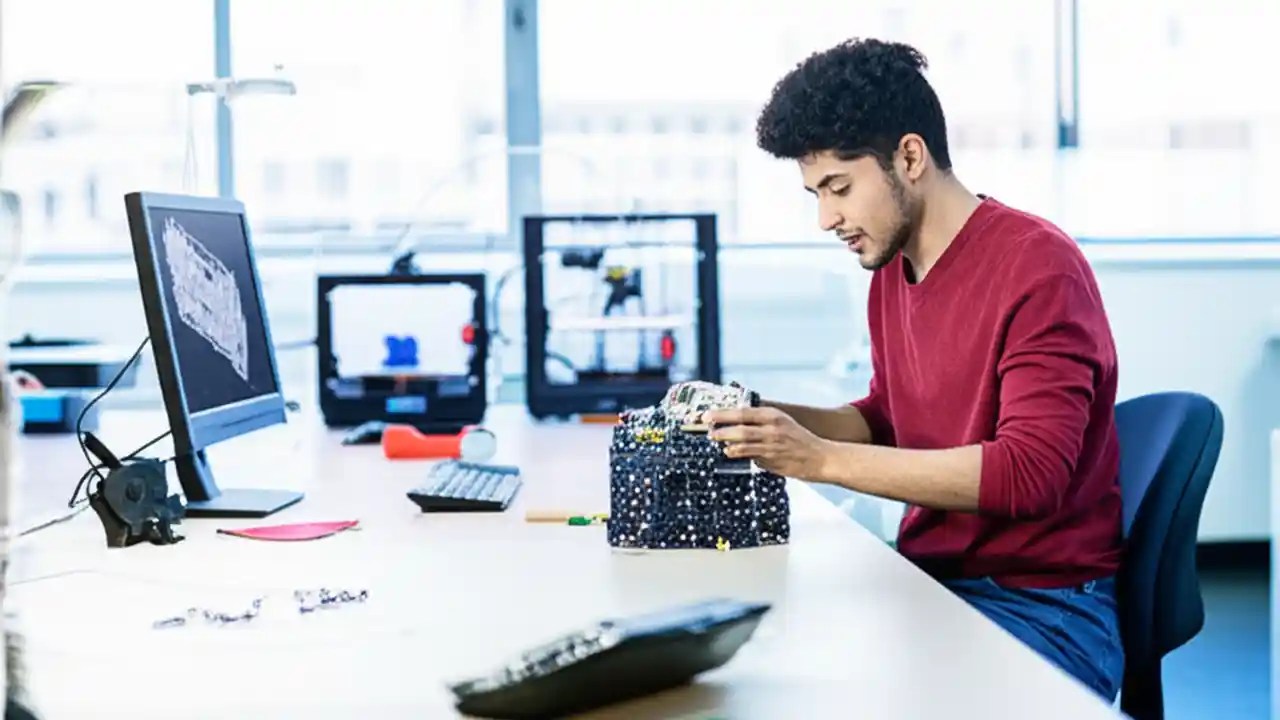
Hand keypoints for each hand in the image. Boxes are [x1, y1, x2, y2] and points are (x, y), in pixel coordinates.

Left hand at [703, 406, 832, 479]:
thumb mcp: (781, 424)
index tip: (707, 414)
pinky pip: (751, 454)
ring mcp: (773, 442)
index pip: (742, 411)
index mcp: (772, 415)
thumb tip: (734, 426)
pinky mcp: (774, 458)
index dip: (722, 413)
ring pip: (744, 439)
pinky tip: (728, 452)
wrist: (821, 457)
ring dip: (726, 439)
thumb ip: (760, 423)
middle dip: (720, 425)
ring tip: (713, 438)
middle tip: (705, 427)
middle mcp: (772, 426)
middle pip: (740, 424)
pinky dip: (738, 452)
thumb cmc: (799, 441)